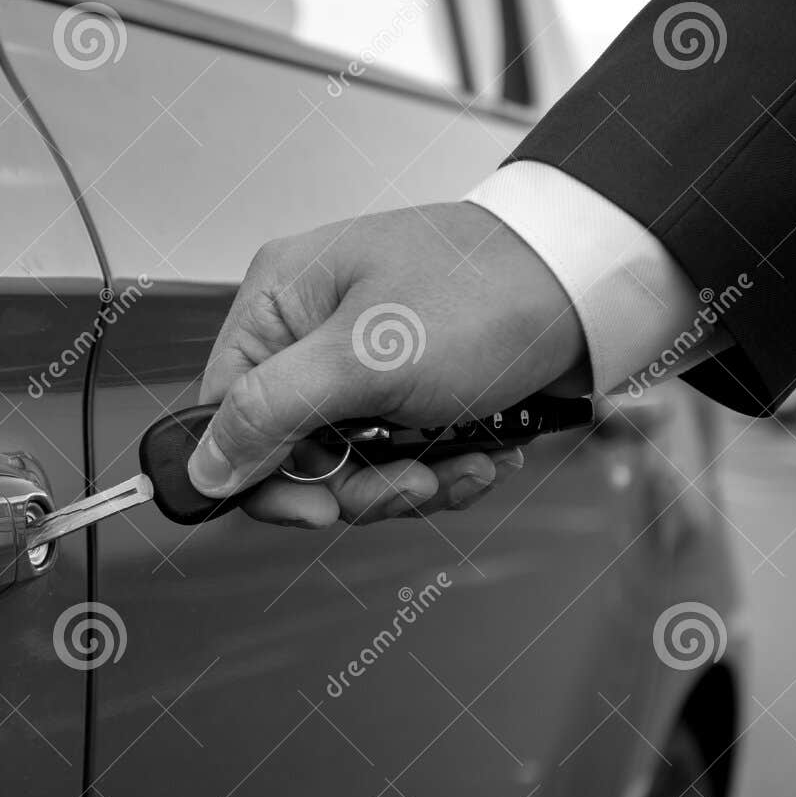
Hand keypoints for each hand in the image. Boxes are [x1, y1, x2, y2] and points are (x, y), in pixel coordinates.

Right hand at [188, 202, 590, 526]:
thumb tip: (203, 467)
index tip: (316, 508)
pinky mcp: (414, 394)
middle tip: (408, 480)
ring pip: (352, 469)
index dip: (263, 474)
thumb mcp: (365, 357)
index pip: (224, 412)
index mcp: (281, 303)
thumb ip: (271, 411)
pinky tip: (484, 453)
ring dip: (410, 484)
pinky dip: (445, 471)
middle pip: (292, 454)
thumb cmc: (485, 293)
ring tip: (462, 462)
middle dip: (358, 485)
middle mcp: (314, 335)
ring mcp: (366, 368)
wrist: (591, 288)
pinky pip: (401, 461)